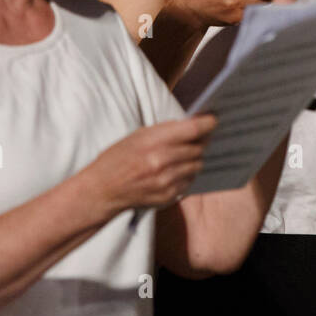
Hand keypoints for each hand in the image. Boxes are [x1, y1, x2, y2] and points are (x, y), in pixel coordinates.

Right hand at [90, 114, 216, 212]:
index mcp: (153, 142)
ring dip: (194, 158)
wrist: (102, 190)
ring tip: (185, 154)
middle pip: (198, 148)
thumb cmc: (117, 159)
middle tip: (200, 137)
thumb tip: (190, 125)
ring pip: (197, 164)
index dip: (207, 123)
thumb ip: (165, 131)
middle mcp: (162, 162)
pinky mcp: (168, 195)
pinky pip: (189, 181)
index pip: (192, 130)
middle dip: (201, 141)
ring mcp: (166, 181)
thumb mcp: (137, 136)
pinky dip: (187, 174)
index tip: (213, 120)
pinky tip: (177, 170)